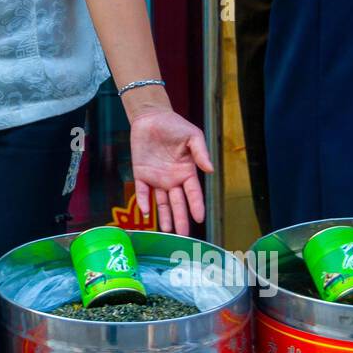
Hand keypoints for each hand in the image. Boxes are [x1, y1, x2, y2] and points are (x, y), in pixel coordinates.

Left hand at [129, 108, 213, 235]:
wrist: (151, 117)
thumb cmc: (175, 126)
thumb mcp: (193, 136)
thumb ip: (201, 153)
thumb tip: (211, 171)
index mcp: (186, 171)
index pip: (193, 193)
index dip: (196, 205)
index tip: (199, 218)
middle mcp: (172, 179)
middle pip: (177, 203)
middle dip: (181, 219)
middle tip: (183, 235)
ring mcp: (156, 178)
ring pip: (161, 202)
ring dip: (164, 216)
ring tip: (168, 232)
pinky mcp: (141, 174)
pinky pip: (142, 191)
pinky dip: (143, 201)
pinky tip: (146, 212)